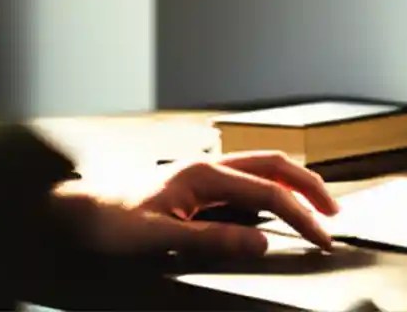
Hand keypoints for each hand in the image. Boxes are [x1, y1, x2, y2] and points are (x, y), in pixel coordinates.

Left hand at [50, 151, 338, 257]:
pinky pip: (246, 176)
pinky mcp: (195, 182)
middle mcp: (207, 166)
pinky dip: (272, 185)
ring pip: (262, 166)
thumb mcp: (158, 238)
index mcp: (203, 175)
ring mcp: (202, 171)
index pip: (270, 192)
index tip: (322, 238)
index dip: (301, 215)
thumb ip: (212, 239)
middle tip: (334, 211)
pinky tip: (275, 201)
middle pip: (275, 165)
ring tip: (315, 202)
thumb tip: (261, 241)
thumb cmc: (107, 223)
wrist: (72, 212)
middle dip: (310, 185)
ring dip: (294, 181)